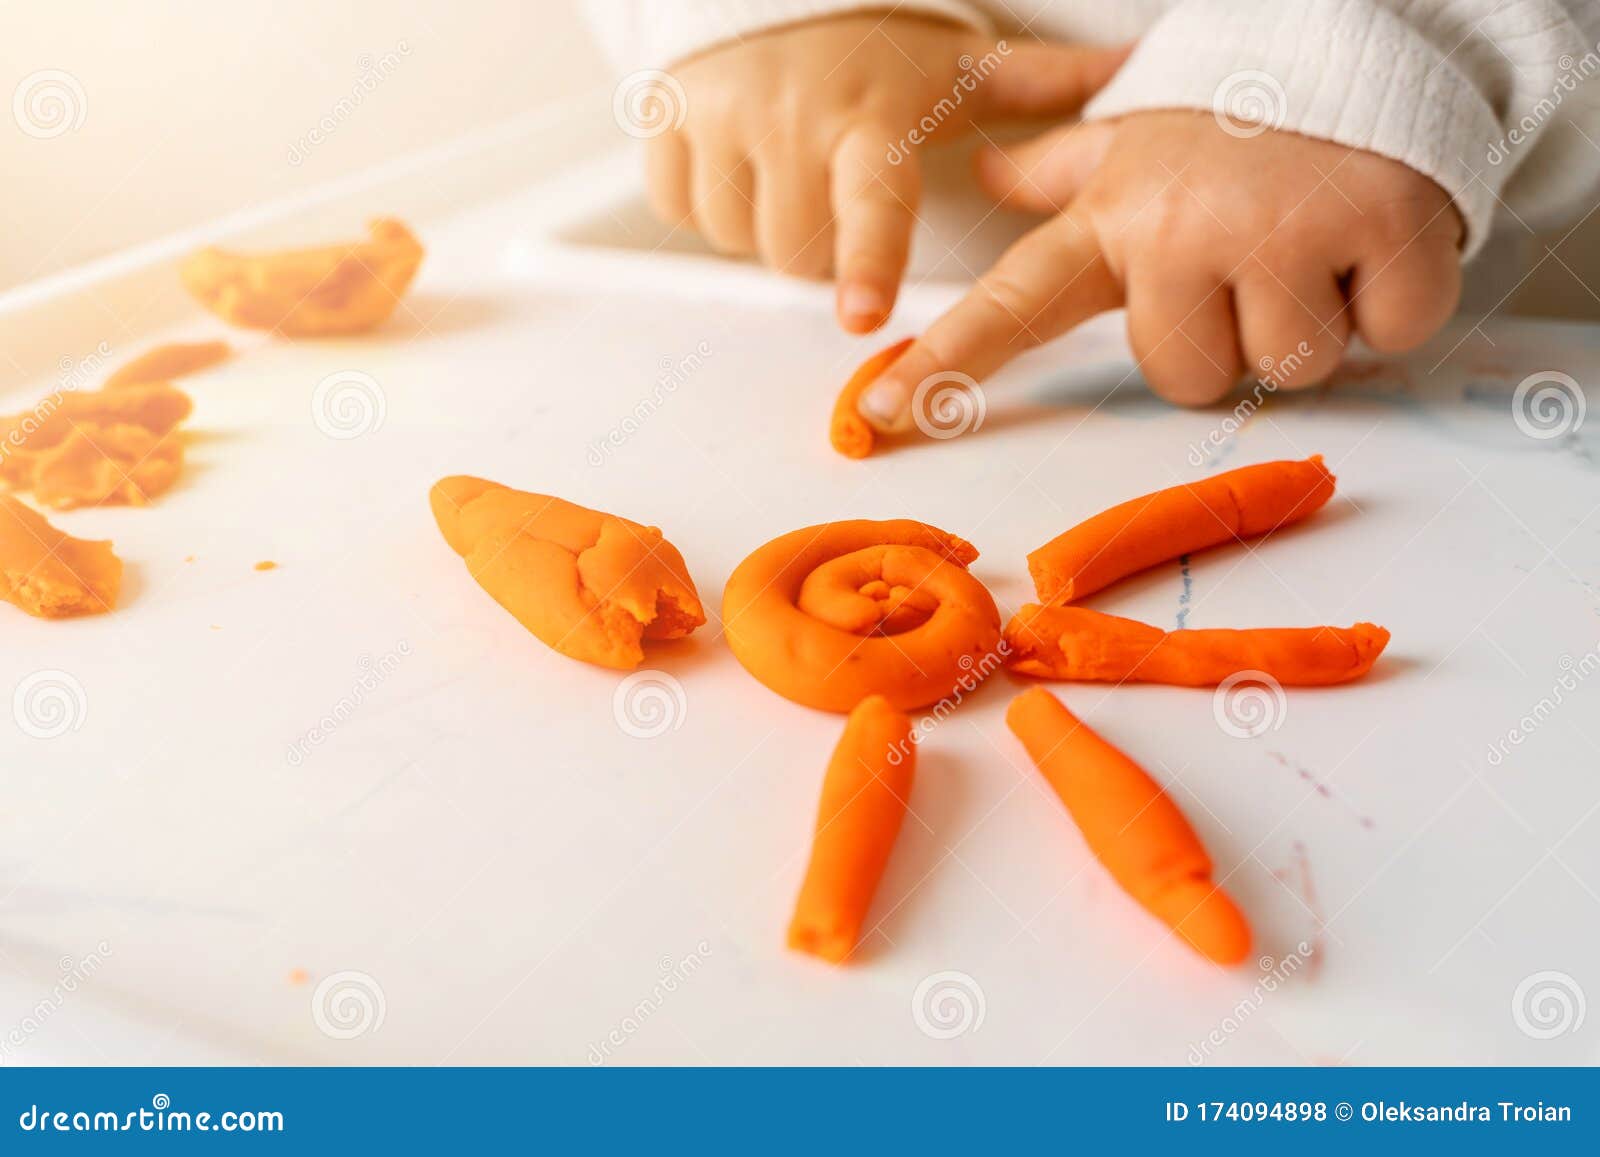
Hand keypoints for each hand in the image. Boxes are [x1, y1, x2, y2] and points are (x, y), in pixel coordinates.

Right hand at [648, 15, 1127, 332]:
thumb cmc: (873, 40)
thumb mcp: (960, 64)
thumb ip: (1043, 86)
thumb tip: (1137, 74)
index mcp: (870, 117)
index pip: (870, 203)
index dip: (865, 263)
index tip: (862, 314)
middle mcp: (790, 117)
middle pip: (795, 252)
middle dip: (817, 254)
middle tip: (834, 205)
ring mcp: (720, 119)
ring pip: (735, 238)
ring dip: (763, 229)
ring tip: (789, 177)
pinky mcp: (666, 123)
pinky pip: (682, 209)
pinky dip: (709, 205)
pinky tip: (741, 164)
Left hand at [858, 110, 1463, 425]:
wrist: (1367, 54)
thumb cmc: (1237, 126)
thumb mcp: (1140, 144)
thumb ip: (1062, 172)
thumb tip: (984, 170)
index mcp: (1114, 218)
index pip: (1016, 301)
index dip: (950, 360)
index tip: (879, 411)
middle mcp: (1179, 227)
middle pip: (1188, 378)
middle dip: (1231, 335)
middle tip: (1257, 257)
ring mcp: (1277, 229)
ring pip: (1286, 367)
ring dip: (1313, 318)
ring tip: (1314, 239)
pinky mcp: (1377, 228)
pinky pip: (1385, 333)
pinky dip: (1397, 298)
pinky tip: (1377, 233)